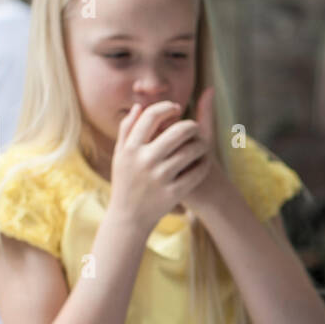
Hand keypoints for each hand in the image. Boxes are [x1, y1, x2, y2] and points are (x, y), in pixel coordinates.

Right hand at [108, 89, 224, 231]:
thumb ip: (127, 130)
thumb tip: (140, 106)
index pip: (151, 116)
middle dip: (191, 126)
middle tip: (195, 127)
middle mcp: (145, 161)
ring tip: (202, 144)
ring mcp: (160, 178)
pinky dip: (203, 164)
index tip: (176, 108)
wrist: (129, 217)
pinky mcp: (173, 193)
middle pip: (177, 131)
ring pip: (191, 151)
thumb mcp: (121, 156)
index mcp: (130, 148)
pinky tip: (203, 161)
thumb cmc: (125, 181)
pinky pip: (196, 172)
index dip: (167, 108)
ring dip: (201, 144)